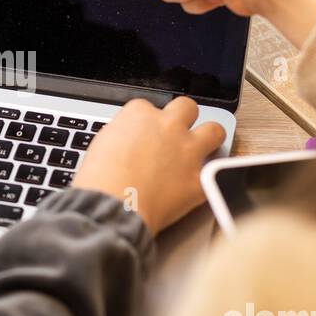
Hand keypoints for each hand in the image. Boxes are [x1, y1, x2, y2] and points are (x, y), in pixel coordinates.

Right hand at [72, 97, 225, 234]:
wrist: (113, 209)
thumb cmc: (100, 181)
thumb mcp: (101, 145)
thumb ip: (123, 135)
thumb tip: (130, 139)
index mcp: (140, 115)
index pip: (148, 106)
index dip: (147, 121)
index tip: (144, 133)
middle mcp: (168, 127)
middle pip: (187, 107)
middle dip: (183, 118)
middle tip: (176, 133)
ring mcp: (188, 152)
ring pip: (215, 130)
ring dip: (208, 138)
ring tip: (201, 149)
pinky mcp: (199, 180)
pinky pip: (213, 173)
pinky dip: (207, 179)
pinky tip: (198, 184)